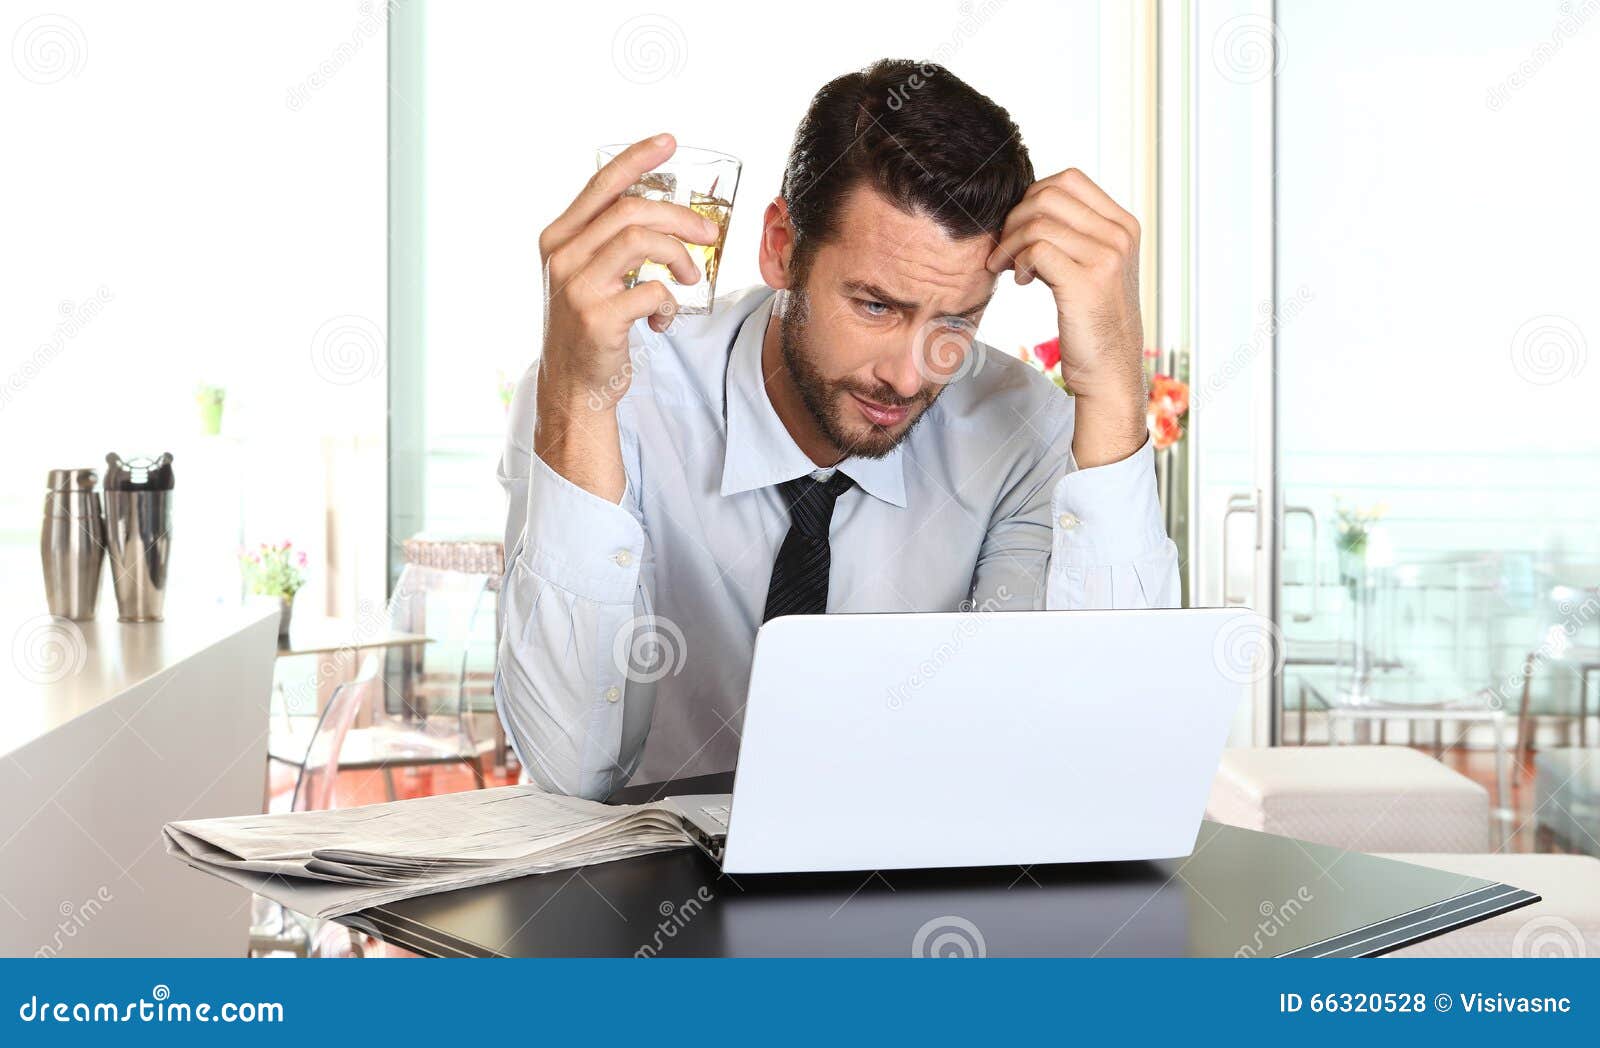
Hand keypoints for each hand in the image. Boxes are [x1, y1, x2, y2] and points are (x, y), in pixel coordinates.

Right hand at [533, 133, 718, 498]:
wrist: (573, 386)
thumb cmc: (590, 328)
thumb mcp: (587, 275)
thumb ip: (609, 241)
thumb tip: (663, 210)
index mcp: (558, 238)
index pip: (601, 184)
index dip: (638, 158)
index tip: (669, 142)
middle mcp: (562, 256)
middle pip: (632, 210)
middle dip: (680, 218)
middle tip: (708, 236)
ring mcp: (577, 287)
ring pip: (642, 241)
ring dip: (680, 257)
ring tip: (690, 280)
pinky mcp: (598, 318)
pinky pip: (652, 291)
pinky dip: (670, 303)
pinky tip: (663, 320)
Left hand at [986, 169, 1146, 466]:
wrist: (1109, 370)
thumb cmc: (1093, 320)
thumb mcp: (1091, 267)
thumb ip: (1072, 235)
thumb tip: (1027, 208)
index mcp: (1123, 225)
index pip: (1067, 180)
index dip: (1032, 198)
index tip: (1019, 229)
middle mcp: (1119, 235)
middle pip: (1048, 194)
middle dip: (1014, 218)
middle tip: (1005, 249)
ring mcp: (1107, 257)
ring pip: (1037, 222)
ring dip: (1010, 243)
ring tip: (1009, 268)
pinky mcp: (1086, 282)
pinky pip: (1036, 249)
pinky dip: (1018, 261)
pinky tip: (1021, 281)